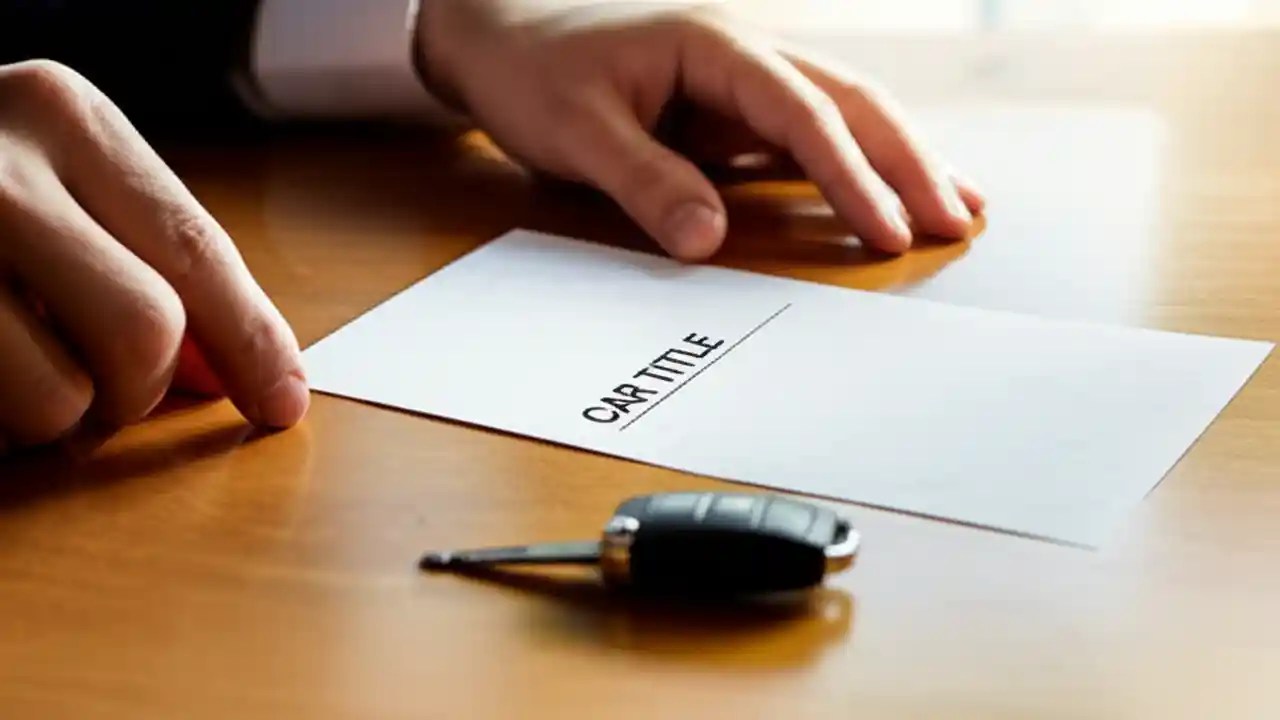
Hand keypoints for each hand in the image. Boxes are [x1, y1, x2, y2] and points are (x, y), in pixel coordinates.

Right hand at [0, 61, 307, 457]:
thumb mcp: (57, 179)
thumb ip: (147, 259)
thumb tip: (235, 373)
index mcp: (60, 115)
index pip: (197, 252)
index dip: (254, 343)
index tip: (281, 402)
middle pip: (143, 333)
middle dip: (136, 390)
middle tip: (102, 390)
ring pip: (54, 398)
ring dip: (51, 421)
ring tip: (12, 375)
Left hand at [417, 0, 984, 260]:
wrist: (502, 42)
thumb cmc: (534, 74)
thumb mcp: (575, 131)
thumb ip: (644, 181)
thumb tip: (709, 241)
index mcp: (713, 47)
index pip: (800, 113)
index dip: (849, 174)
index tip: (886, 231)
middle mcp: (744, 55)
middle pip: (848, 101)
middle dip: (907, 162)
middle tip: (957, 223)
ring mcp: (743, 83)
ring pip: (844, 112)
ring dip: (900, 158)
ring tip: (960, 206)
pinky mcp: (734, 113)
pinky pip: (811, 136)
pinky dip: (856, 165)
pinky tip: (889, 194)